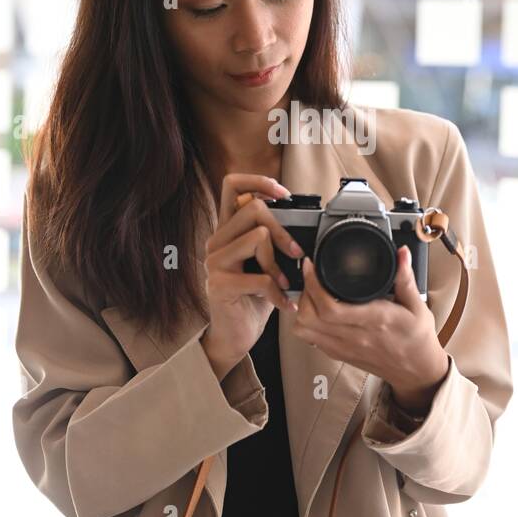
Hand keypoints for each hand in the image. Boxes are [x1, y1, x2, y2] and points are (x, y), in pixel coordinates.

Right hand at [201, 172, 301, 377]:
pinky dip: (278, 292)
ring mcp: (214, 262)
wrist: (234, 336)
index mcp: (227, 231)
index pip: (232, 186)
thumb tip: (302, 222)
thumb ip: (273, 240)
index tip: (283, 194)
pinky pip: (260, 276)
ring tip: (283, 283)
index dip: (259, 181)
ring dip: (278, 263)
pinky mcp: (220, 284)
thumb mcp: (266, 263)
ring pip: (258, 237)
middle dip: (283, 231)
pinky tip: (283, 302)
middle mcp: (216, 241)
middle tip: (296, 254)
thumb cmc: (252, 298)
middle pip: (252, 208)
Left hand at [289, 245, 448, 407]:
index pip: (330, 307)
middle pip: (309, 317)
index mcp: (373, 321)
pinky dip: (307, 323)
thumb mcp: (417, 306)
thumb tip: (402, 253)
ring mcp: (344, 348)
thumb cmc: (417, 341)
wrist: (417, 372)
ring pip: (304, 330)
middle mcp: (354, 337)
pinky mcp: (339, 354)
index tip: (311, 266)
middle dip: (304, 292)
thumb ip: (406, 278)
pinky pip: (311, 339)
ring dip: (302, 309)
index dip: (313, 285)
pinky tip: (317, 310)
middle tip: (311, 276)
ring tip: (312, 293)